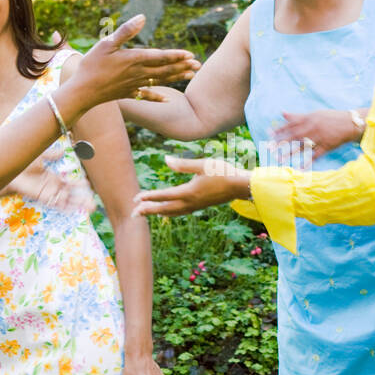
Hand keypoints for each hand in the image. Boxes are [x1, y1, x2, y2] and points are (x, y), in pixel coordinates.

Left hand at [0, 148, 95, 211]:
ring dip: (77, 204)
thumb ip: (52, 155)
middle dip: (82, 199)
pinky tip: (74, 210)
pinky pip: (56, 203)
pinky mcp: (42, 196)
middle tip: (93, 204)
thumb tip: (63, 151)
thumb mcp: (41, 156)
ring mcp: (48, 192)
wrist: (10, 167)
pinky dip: (65, 206)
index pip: (70, 183)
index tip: (88, 185)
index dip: (79, 185)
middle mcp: (52, 187)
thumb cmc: (23, 161)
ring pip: (66, 200)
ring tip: (89, 208)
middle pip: (71, 195)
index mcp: (53, 178)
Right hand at [66, 14, 199, 107]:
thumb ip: (126, 31)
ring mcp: (134, 84)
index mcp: (134, 59)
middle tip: (198, 64)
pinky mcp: (128, 93)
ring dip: (176, 77)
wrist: (82, 91)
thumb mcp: (107, 43)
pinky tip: (168, 99)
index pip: (160, 57)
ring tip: (190, 75)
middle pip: (164, 69)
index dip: (176, 55)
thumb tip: (142, 17)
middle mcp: (138, 73)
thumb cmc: (92, 65)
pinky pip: (146, 95)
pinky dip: (157, 97)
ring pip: (159, 80)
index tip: (190, 54)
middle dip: (182, 66)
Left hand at [131, 156, 250, 216]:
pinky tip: (168, 211)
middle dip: (148, 210)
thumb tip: (165, 160)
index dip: (149, 197)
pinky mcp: (200, 205)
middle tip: (133, 214)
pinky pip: (181, 212)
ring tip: (147, 213)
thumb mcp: (203, 164)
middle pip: (164, 209)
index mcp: (189, 192)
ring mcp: (196, 206)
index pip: (164, 196)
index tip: (136, 199)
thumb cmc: (223, 172)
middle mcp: (190, 202)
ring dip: (158, 212)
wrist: (240, 186)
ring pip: (172, 212)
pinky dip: (170, 213)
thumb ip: (183, 164)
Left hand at [272, 109, 361, 162]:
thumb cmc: (331, 118)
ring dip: (289, 154)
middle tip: (269, 148)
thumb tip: (282, 113)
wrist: (351, 122)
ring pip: (301, 147)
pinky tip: (299, 168)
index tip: (269, 134)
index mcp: (308, 119)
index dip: (279, 130)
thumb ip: (297, 116)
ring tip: (279, 160)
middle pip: (293, 136)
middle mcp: (312, 128)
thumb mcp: (314, 114)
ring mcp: (319, 138)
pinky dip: (307, 162)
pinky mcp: (326, 147)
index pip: (290, 124)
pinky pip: (315, 156)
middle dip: (280, 142)